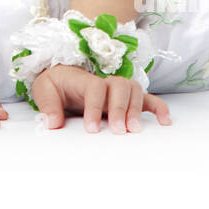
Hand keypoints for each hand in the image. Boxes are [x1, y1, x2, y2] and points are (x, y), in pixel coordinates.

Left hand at [30, 64, 170, 133]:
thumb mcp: (43, 90)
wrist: (61, 77)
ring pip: (134, 90)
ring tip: (134, 131)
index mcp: (83, 79)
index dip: (95, 107)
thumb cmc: (54, 85)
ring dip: (136, 109)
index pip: (95, 87)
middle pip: (120, 86)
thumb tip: (53, 123)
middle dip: (120, 108)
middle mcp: (104, 81)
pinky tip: (165, 122)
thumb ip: (48, 105)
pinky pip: (146, 99)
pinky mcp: (125, 98)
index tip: (92, 129)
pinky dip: (158, 108)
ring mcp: (116, 89)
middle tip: (118, 131)